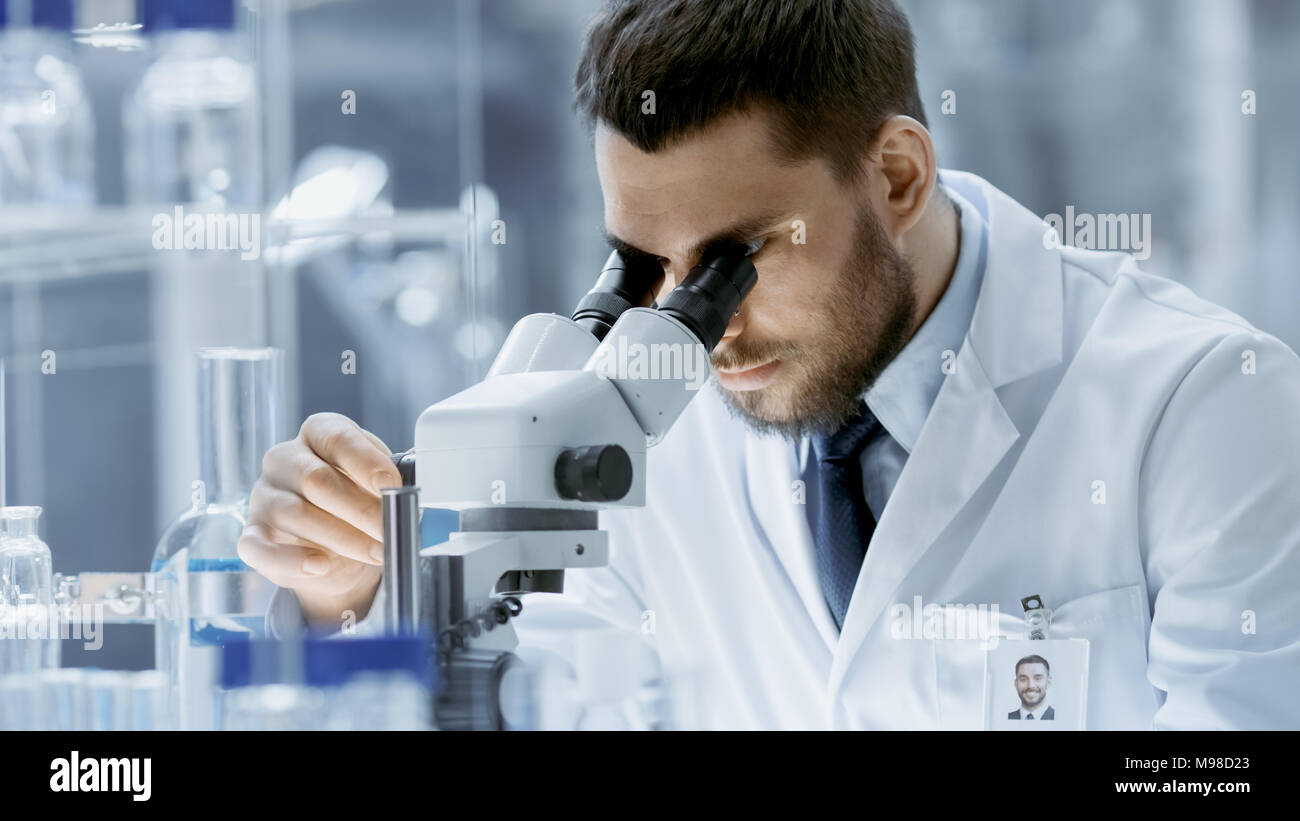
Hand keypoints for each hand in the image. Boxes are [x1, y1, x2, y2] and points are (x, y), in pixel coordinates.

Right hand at [238, 412, 402, 628]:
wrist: (334, 546)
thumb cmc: (357, 501)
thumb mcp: (377, 485)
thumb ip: (391, 484)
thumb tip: (412, 497)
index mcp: (317, 434)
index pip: (337, 437)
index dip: (366, 461)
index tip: (391, 485)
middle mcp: (284, 459)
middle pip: (317, 479)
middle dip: (361, 509)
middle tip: (390, 530)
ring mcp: (263, 496)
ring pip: (296, 513)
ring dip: (342, 538)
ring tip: (376, 552)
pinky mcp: (252, 535)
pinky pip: (261, 548)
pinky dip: (293, 560)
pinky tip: (321, 565)